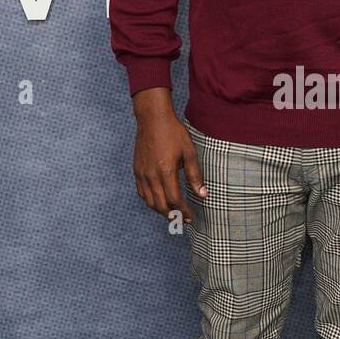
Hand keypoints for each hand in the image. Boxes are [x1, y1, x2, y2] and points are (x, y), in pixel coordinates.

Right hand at [131, 88, 206, 220]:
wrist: (153, 118)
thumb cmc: (173, 133)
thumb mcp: (190, 153)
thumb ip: (195, 176)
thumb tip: (203, 195)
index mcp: (166, 171)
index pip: (175, 200)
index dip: (183, 211)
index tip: (190, 218)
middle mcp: (151, 175)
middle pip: (160, 205)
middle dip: (172, 215)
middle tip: (182, 219)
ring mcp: (142, 173)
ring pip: (149, 201)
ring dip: (160, 210)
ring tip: (172, 212)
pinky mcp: (136, 170)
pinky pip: (141, 192)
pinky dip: (150, 200)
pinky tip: (159, 200)